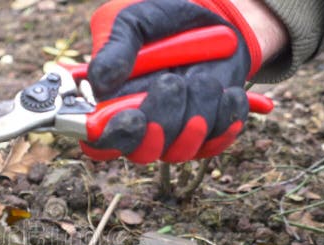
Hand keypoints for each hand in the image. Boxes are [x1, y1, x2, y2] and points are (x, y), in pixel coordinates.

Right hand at [81, 0, 269, 162]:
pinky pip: (217, 141)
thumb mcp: (132, 20)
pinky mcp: (209, 131)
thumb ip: (113, 49)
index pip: (100, 142)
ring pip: (181, 149)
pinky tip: (226, 91)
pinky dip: (224, 116)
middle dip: (161, 125)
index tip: (132, 117)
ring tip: (202, 78)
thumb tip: (98, 84)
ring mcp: (175, 132)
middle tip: (172, 83)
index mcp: (110, 103)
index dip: (112, 138)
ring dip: (196, 113)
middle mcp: (140, 125)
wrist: (211, 13)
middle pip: (142, 152)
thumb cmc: (161, 18)